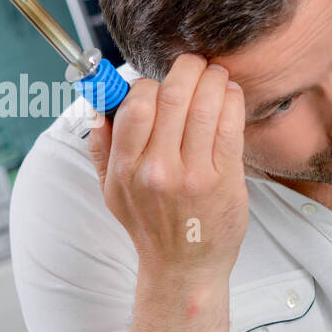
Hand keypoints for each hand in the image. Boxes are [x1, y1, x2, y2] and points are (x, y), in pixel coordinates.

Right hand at [88, 54, 247, 282]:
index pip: (136, 104)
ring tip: (216, 73)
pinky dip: (232, 101)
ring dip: (214, 79)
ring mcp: (195, 175)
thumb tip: (99, 106)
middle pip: (174, 97)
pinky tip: (231, 94)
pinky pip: (230, 126)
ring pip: (206, 106)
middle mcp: (158, 170)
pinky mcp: (226, 180)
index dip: (150, 83)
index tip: (160, 82)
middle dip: (187, 69)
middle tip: (195, 63)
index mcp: (126, 168)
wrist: (184, 269)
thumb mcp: (111, 192)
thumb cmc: (151, 227)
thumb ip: (101, 148)